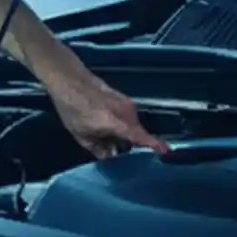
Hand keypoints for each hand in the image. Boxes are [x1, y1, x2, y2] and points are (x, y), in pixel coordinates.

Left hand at [44, 65, 170, 158]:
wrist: (69, 79)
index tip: (167, 152)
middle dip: (131, 146)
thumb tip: (111, 157)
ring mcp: (127, 103)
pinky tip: (105, 128)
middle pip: (138, 134)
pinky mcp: (123, 98)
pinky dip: (121, 125)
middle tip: (118, 156)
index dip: (155, 146)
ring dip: (124, 135)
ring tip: (107, 141)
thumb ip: (99, 149)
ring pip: (132, 126)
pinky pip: (128, 117)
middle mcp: (128, 112)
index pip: (142, 137)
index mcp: (118, 122)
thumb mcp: (82, 135)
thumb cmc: (73, 107)